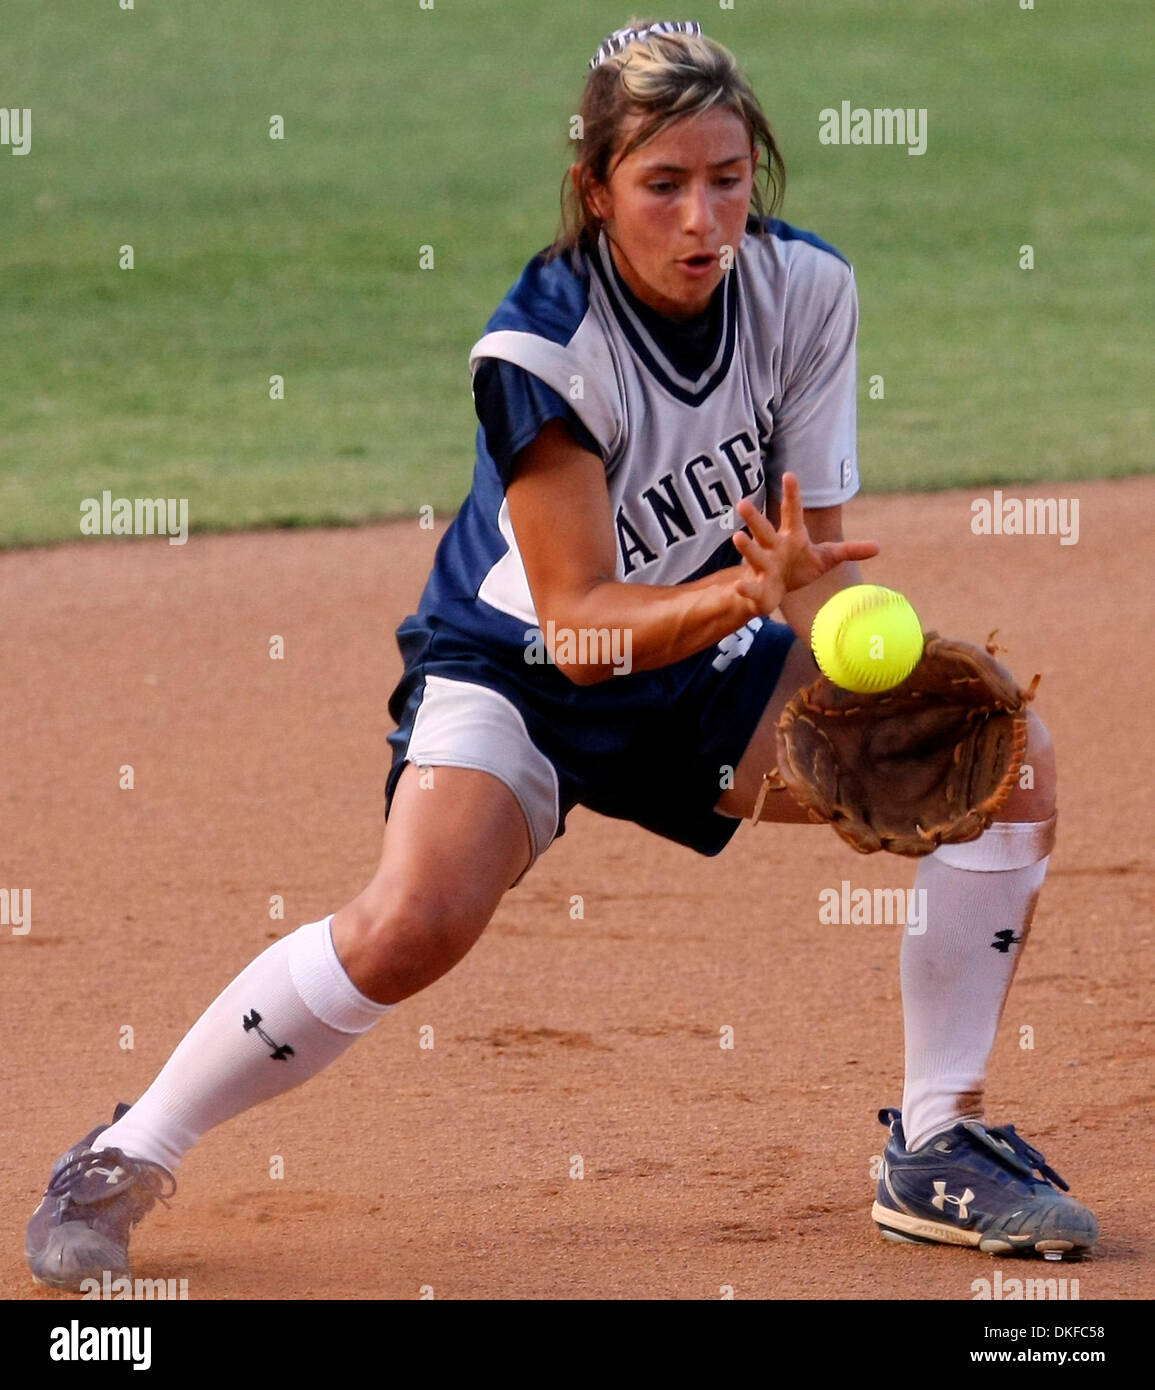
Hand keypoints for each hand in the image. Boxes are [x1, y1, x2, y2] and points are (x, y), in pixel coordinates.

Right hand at [730, 473, 879, 613]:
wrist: (775, 592)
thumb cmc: (798, 568)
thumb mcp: (825, 558)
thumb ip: (849, 550)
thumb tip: (879, 546)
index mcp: (791, 537)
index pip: (792, 512)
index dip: (792, 494)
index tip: (790, 475)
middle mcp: (773, 547)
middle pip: (764, 529)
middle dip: (754, 517)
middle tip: (742, 502)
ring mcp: (763, 566)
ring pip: (753, 554)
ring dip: (746, 547)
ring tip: (737, 537)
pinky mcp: (758, 588)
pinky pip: (749, 587)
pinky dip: (744, 587)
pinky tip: (737, 586)